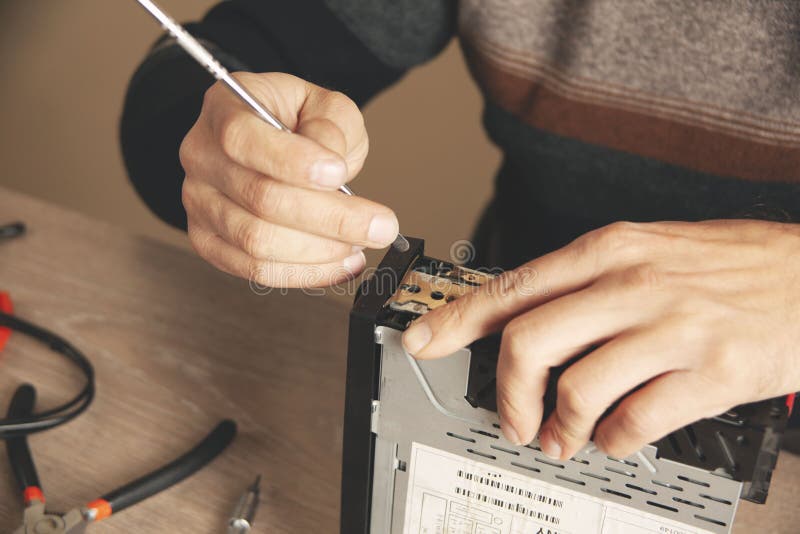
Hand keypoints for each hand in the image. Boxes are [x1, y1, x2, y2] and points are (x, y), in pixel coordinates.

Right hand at [180, 72, 399, 286]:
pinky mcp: (209, 241)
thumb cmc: (296, 121)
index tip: (339, 174)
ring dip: (320, 251)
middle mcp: (201, 156)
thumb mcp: (324, 105)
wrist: (271, 141)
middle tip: (380, 226)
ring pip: (257, 241)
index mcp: (224, 109)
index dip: (293, 161)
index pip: (243, 139)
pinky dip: (304, 274)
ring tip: (361, 245)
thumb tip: (331, 161)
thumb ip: (332, 125)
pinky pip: (254, 269)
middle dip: (330, 218)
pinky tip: (339, 264)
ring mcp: (200, 203)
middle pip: (260, 199)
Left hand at [402, 220, 799, 459]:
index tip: (421, 341)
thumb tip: (530, 317)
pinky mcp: (712, 372)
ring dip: (560, 427)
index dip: (455, 321)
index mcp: (610, 250)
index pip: (512, 286)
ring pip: (577, 388)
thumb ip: (589, 282)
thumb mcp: (651, 248)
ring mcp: (672, 328)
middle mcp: (632, 284)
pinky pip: (637, 421)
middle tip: (511, 419)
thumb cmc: (734, 262)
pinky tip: (620, 438)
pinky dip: (616, 441)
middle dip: (507, 393)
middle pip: (529, 341)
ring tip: (564, 438)